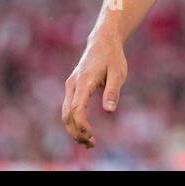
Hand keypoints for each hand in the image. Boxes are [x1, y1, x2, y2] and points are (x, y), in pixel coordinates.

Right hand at [61, 31, 127, 148]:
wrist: (103, 41)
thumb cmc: (113, 56)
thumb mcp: (118, 72)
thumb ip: (113, 91)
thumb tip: (109, 110)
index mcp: (83, 81)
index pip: (77, 109)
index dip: (82, 125)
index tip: (91, 136)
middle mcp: (73, 85)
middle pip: (67, 115)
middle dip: (76, 132)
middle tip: (91, 144)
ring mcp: (71, 86)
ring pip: (66, 113)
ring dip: (74, 129)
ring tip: (89, 142)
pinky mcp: (73, 87)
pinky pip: (69, 108)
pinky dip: (74, 121)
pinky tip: (85, 130)